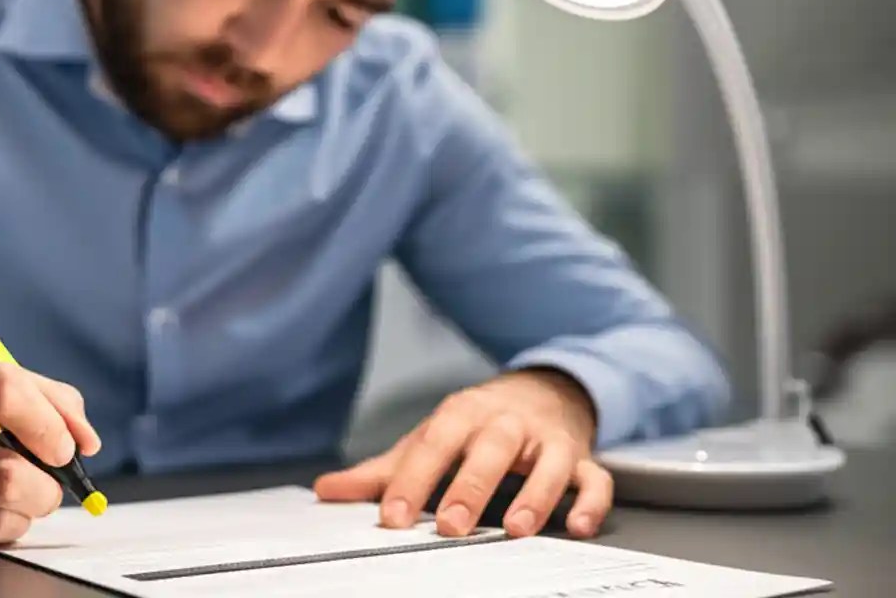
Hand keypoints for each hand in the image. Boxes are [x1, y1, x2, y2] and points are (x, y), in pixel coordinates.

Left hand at [315, 369, 610, 538]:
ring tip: (516, 529)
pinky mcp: (580, 457)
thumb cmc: (476, 425)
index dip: (411, 481)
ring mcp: (546, 440)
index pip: (433, 445)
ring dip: (534, 495)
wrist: (541, 391)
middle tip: (450, 525)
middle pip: (489, 449)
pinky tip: (579, 525)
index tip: (392, 516)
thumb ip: (381, 470)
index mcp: (461, 416)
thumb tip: (327, 490)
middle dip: (470, 487)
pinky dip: (590, 501)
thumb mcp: (428, 440)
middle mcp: (505, 423)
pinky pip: (593, 477)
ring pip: (546, 462)